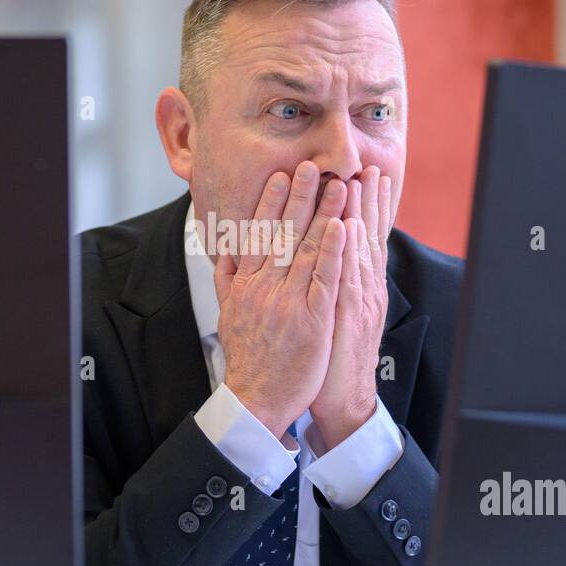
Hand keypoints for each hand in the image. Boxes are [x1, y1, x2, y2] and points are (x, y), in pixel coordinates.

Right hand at [215, 162, 346, 439]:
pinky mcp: (311, 319)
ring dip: (324, 215)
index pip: (260, 234)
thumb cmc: (247, 357)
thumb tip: (222, 251)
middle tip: (311, 166)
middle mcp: (265, 288)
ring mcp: (288, 302)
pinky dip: (333, 252)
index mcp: (247, 284)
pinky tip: (342, 227)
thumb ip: (226, 280)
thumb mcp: (227, 314)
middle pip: (284, 233)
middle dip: (299, 197)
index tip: (281, 176)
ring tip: (338, 186)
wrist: (257, 399)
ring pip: (308, 249)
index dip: (271, 202)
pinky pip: (324, 280)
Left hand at [310, 166, 390, 450]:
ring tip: (361, 183)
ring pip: (358, 252)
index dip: (364, 208)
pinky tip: (348, 229)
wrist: (340, 400)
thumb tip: (319, 258)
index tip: (366, 177)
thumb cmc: (327, 358)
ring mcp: (355, 303)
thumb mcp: (328, 315)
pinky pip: (345, 279)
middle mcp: (360, 291)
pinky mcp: (344, 318)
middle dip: (368, 202)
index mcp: (355, 287)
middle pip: (365, 238)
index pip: (360, 239)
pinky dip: (348, 253)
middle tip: (369, 167)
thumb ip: (325, 285)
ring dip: (361, 216)